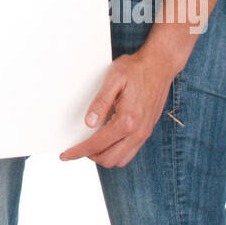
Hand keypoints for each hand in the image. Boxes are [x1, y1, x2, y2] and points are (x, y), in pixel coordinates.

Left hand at [59, 48, 176, 167]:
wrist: (160, 65)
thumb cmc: (135, 69)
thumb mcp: (114, 79)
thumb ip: (101, 102)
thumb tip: (89, 123)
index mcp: (127, 120)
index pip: (97, 145)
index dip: (79, 151)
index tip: (66, 154)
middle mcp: (138, 131)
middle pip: (109, 159)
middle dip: (90, 156)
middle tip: (76, 148)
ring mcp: (144, 133)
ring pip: (121, 159)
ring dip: (104, 156)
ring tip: (91, 145)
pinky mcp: (147, 130)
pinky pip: (130, 151)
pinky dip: (116, 151)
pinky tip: (107, 140)